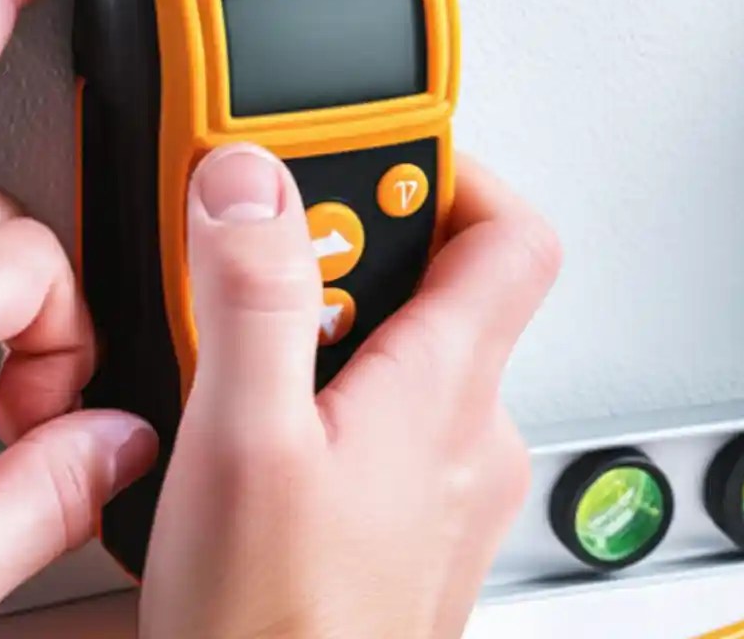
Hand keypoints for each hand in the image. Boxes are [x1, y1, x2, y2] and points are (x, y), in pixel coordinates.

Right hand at [140, 145, 561, 637]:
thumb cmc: (279, 626)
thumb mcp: (245, 441)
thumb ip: (255, 299)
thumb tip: (252, 183)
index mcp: (444, 389)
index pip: (507, 232)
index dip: (448, 168)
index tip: (361, 152)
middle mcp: (464, 431)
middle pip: (442, 283)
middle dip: (349, 249)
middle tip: (258, 260)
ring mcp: (439, 483)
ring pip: (403, 355)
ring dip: (326, 326)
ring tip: (236, 352)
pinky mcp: (403, 521)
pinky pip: (383, 420)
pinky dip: (326, 393)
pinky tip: (256, 428)